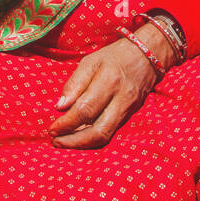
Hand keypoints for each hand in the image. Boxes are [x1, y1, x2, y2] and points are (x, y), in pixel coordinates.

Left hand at [48, 23, 175, 148]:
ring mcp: (128, 110)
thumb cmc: (114, 56)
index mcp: (108, 81)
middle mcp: (121, 99)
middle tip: (55, 141)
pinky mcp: (131, 116)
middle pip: (98, 130)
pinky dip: (93, 138)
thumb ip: (75, 84)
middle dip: (74, 141)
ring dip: (82, 144)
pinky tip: (79, 137)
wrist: (147, 56)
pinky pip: (111, 133)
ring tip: (64, 142)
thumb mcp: (91, 62)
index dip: (67, 123)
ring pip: (105, 136)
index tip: (52, 128)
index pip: (85, 109)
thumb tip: (60, 107)